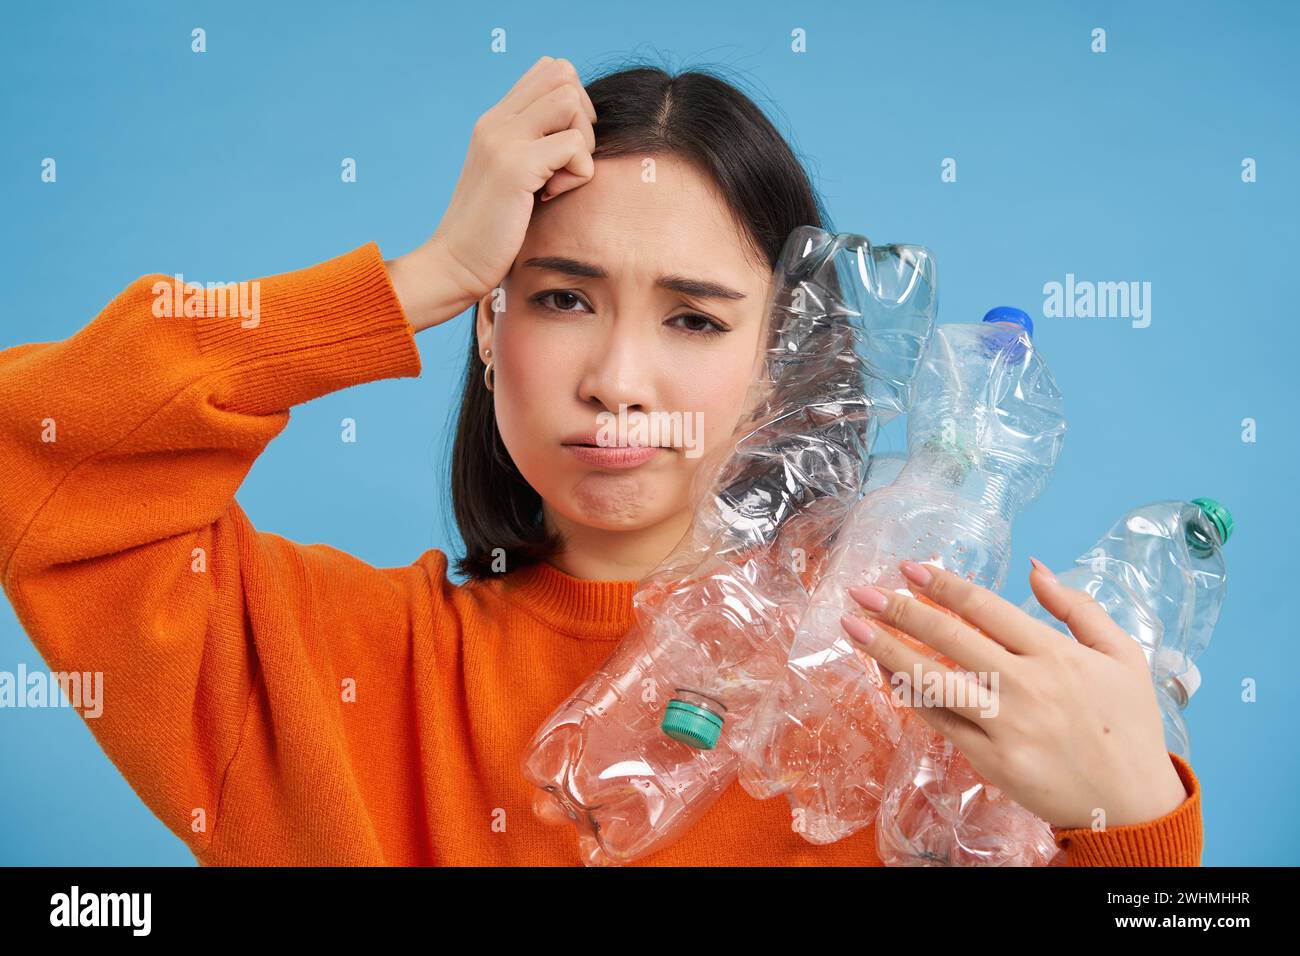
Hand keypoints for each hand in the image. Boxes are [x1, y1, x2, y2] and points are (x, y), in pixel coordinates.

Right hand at [387, 55, 596, 331]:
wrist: (454, 265)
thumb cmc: (490, 234)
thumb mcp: (511, 179)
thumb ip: (533, 148)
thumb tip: (578, 130)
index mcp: (495, 121)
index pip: (550, 69)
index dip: (573, 104)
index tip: (561, 149)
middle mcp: (496, 121)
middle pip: (565, 76)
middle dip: (582, 118)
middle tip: (565, 163)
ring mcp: (503, 140)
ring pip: (572, 102)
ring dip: (582, 143)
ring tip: (556, 180)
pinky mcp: (515, 167)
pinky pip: (575, 148)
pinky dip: (577, 175)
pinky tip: (549, 198)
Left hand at [840, 558, 1189, 829]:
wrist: (1135, 805)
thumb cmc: (1129, 726)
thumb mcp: (1122, 655)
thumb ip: (1077, 606)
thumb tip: (1033, 567)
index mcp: (1055, 654)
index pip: (985, 608)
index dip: (943, 585)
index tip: (908, 568)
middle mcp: (1026, 685)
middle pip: (949, 638)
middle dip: (899, 610)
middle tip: (861, 590)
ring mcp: (1006, 725)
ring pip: (934, 680)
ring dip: (887, 650)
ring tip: (853, 627)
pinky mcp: (992, 761)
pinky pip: (940, 722)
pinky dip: (910, 696)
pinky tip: (885, 675)